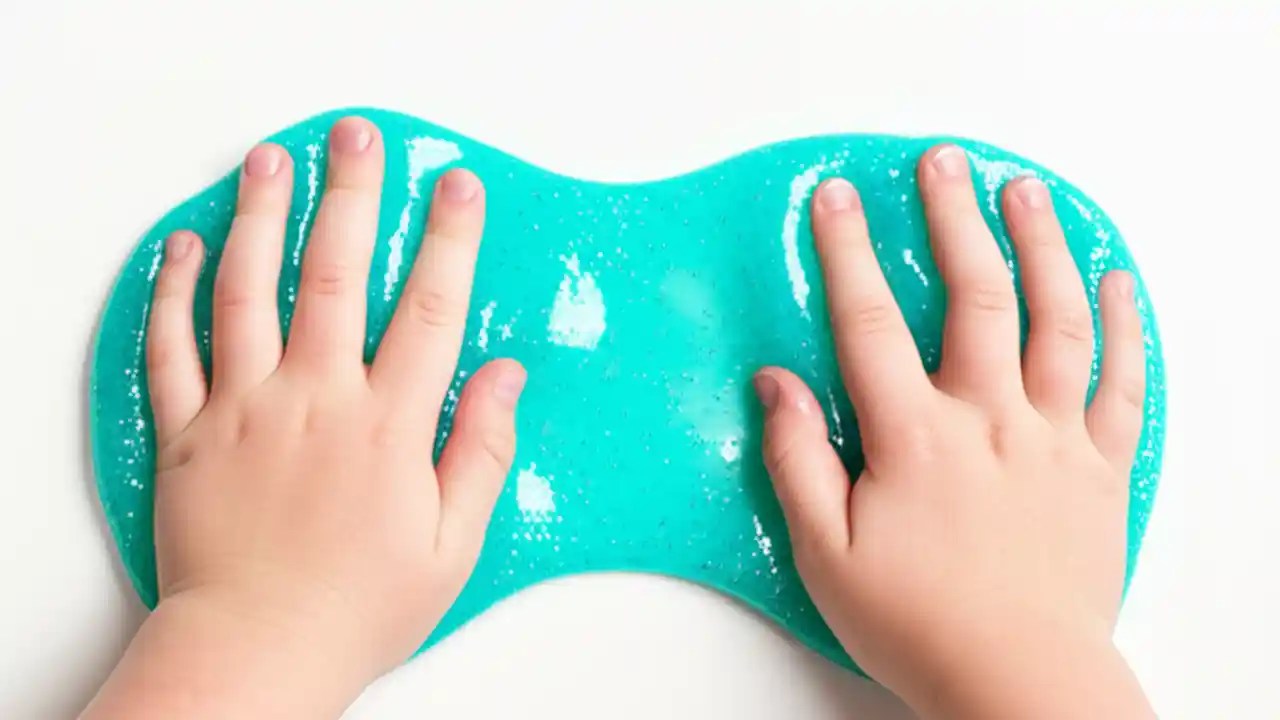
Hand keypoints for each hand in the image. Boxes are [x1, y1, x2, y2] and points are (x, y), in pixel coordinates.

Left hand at [84, 117, 523, 718]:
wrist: (255, 655)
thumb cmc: (359, 607)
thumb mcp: (453, 544)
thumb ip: (483, 451)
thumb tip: (506, 376)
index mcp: (388, 427)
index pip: (428, 310)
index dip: (447, 239)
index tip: (456, 185)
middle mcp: (315, 401)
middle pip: (333, 275)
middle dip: (350, 195)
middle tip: (356, 135)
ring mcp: (245, 411)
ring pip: (247, 293)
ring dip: (261, 217)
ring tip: (270, 159)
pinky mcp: (187, 435)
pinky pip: (171, 350)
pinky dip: (173, 293)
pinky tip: (184, 246)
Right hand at [755, 146, 1152, 717]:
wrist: (1020, 683)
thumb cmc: (919, 625)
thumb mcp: (826, 552)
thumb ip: (797, 459)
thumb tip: (775, 384)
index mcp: (914, 437)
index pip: (870, 321)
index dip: (848, 251)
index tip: (836, 196)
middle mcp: (989, 420)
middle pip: (975, 295)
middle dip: (955, 219)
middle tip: (945, 162)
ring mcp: (1053, 438)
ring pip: (1056, 320)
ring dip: (1042, 246)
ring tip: (1026, 192)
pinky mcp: (1099, 468)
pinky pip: (1122, 383)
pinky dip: (1125, 326)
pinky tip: (1117, 280)